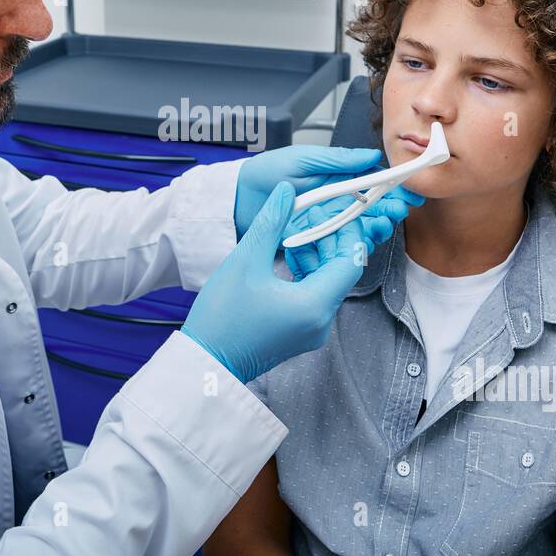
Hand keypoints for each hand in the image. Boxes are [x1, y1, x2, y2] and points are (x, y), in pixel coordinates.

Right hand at [182, 181, 376, 383]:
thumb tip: (288, 191)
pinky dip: (307, 274)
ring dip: (315, 255)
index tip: (329, 210)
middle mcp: (322, 321)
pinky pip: (315, 296)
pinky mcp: (300, 333)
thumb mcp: (245, 260)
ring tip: (289, 237)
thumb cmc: (221, 318)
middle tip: (306, 216)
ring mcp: (312, 330)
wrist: (204, 363)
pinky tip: (284, 259)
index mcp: (315, 305)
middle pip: (341, 270)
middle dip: (327, 239)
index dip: (344, 230)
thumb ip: (271, 222)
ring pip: (328, 282)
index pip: (351, 260)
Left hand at [234, 145, 424, 249]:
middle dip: (387, 211)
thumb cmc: (266, 174)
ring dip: (374, 228)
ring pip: (359, 229)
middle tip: (397, 212)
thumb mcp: (302, 160)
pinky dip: (352, 245)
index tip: (407, 191)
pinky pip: (338, 246)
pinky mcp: (314, 243)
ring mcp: (325, 223)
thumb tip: (369, 155)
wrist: (237, 201)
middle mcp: (334, 202)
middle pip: (370, 209)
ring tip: (381, 226)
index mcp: (336, 180)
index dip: (391, 188)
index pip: (371, 183)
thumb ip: (336, 160)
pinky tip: (360, 242)